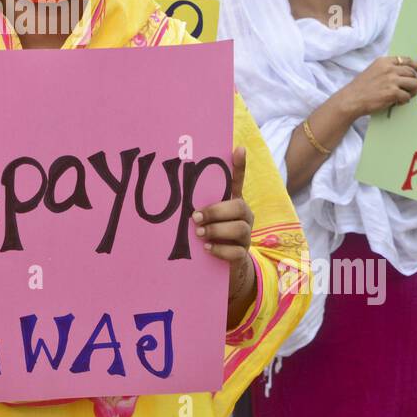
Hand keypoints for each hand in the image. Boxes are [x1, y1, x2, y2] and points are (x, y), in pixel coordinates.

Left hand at [192, 148, 254, 296]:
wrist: (224, 267)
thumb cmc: (209, 235)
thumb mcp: (203, 218)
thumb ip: (194, 203)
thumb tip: (171, 185)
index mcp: (233, 203)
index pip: (238, 181)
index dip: (240, 166)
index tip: (239, 149)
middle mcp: (243, 217)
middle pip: (240, 207)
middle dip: (217, 211)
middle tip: (195, 217)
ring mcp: (245, 237)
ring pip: (240, 229)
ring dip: (216, 230)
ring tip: (198, 233)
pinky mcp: (242, 256)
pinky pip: (237, 252)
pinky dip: (220, 250)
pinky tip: (207, 248)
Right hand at [343, 55, 416, 117]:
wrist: (352, 99)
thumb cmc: (361, 87)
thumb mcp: (373, 71)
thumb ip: (387, 69)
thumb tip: (404, 75)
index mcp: (384, 61)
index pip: (406, 60)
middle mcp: (389, 69)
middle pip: (412, 72)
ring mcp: (391, 80)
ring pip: (414, 83)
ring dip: (414, 91)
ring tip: (409, 95)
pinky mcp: (393, 92)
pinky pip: (407, 96)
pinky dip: (405, 100)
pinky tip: (399, 102)